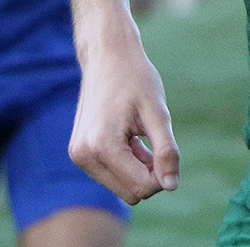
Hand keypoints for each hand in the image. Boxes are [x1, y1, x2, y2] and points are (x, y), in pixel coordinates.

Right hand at [69, 36, 179, 203]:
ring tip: (140, 137)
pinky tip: (130, 138)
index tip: (167, 151)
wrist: (107, 55)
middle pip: (130, 193)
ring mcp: (78, 155)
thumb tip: (171, 186)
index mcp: (102, 146)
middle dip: (148, 174)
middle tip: (154, 142)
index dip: (163, 175)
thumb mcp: (158, 114)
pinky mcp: (79, 152)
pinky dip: (125, 163)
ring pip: (120, 187)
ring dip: (137, 169)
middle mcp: (84, 155)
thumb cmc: (135, 79)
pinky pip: (110, 175)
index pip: (141, 187)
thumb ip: (166, 151)